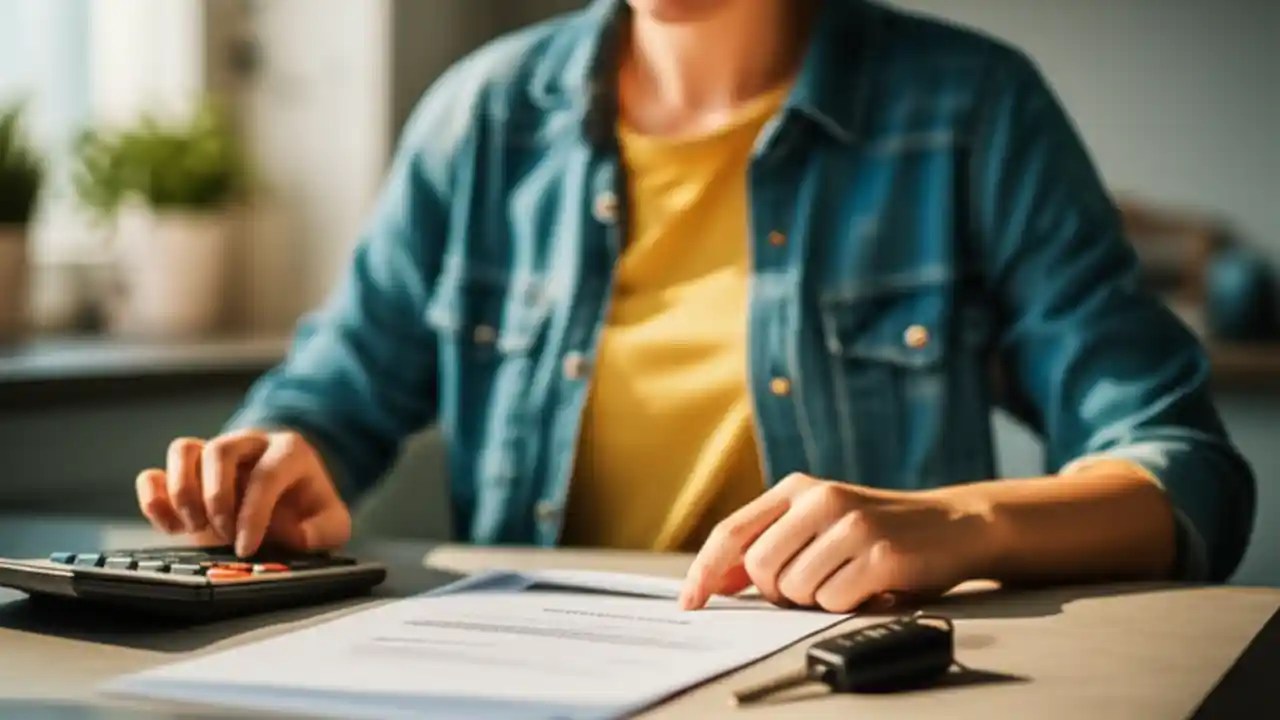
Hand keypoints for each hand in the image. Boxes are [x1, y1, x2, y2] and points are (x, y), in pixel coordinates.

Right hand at [135, 429, 350, 557]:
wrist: (291, 502)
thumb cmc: (310, 511)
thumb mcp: (331, 524)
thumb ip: (324, 531)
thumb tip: (296, 537)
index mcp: (289, 451)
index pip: (267, 474)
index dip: (253, 514)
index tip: (246, 548)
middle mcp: (249, 444)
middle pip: (219, 450)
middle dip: (217, 499)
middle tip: (222, 534)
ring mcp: (213, 455)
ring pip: (182, 450)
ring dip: (182, 493)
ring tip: (194, 527)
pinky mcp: (186, 475)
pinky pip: (153, 473)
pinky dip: (153, 500)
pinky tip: (170, 528)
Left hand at [679, 473, 994, 611]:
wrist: (952, 525)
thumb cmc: (877, 530)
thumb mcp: (818, 524)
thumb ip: (769, 543)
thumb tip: (718, 580)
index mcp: (796, 489)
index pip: (732, 532)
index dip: (705, 570)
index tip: (691, 601)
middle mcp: (820, 499)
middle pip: (760, 568)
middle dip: (776, 591)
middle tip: (809, 586)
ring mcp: (851, 525)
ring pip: (795, 588)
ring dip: (814, 599)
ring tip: (843, 581)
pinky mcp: (880, 554)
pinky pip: (834, 601)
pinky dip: (845, 604)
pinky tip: (866, 586)